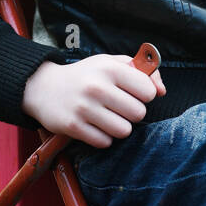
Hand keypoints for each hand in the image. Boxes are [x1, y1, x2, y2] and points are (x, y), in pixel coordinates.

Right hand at [21, 54, 165, 146]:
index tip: (132, 93)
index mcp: (110, 68)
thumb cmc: (85, 75)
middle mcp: (97, 87)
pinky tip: (94, 125)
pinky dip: (103, 137)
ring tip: (107, 117)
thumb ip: (142, 72)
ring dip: (118, 127)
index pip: (148, 91)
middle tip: (119, 108)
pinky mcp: (73, 126)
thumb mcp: (111, 63)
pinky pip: (104, 142)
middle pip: (138, 113)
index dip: (144, 95)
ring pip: (123, 131)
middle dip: (132, 113)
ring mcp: (84, 108)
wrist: (42, 87)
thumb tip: (162, 91)